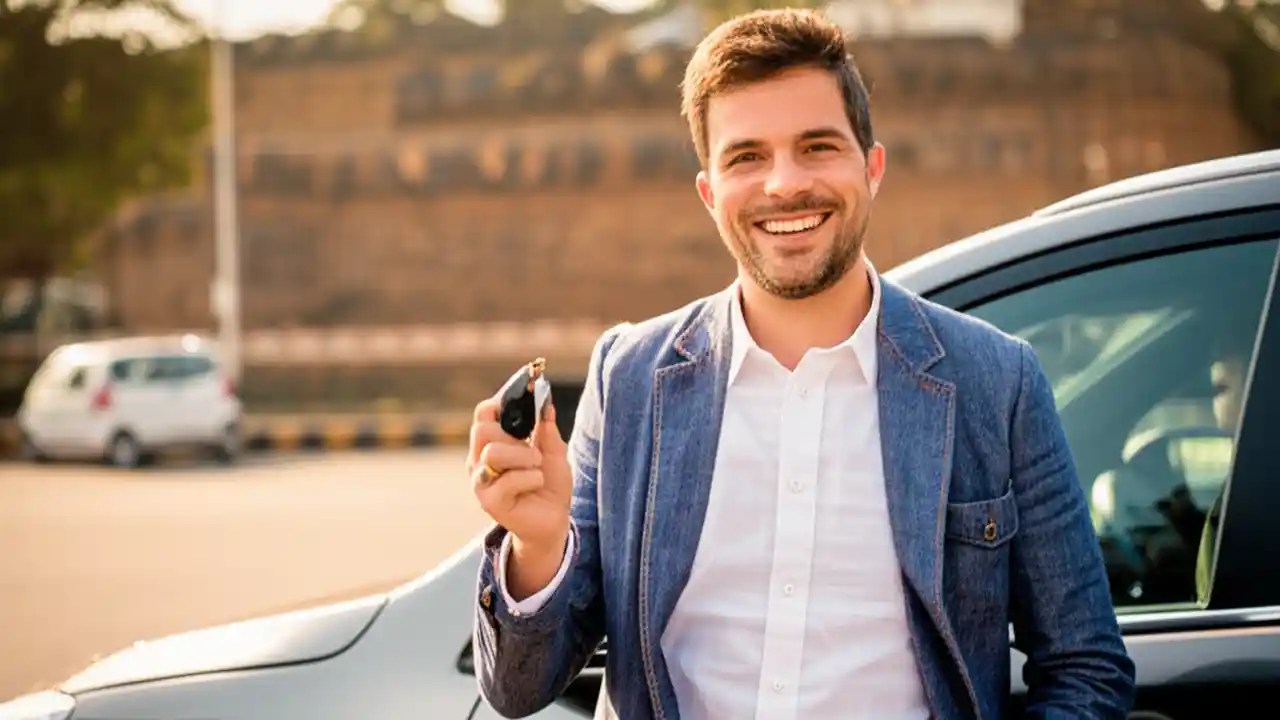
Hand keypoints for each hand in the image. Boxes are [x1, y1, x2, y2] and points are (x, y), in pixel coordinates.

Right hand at [468, 393, 571, 598]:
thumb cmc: (549, 484)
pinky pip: (507, 480)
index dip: (501, 403)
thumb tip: (546, 404)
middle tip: (533, 450)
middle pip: (482, 429)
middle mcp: (480, 460)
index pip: (483, 413)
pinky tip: (537, 483)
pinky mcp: (490, 502)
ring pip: (492, 452)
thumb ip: (547, 430)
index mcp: (492, 443)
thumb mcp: (554, 452)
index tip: (525, 405)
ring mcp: (482, 482)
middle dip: (513, 435)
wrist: (553, 521)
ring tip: (537, 465)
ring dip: (523, 455)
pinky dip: (530, 478)